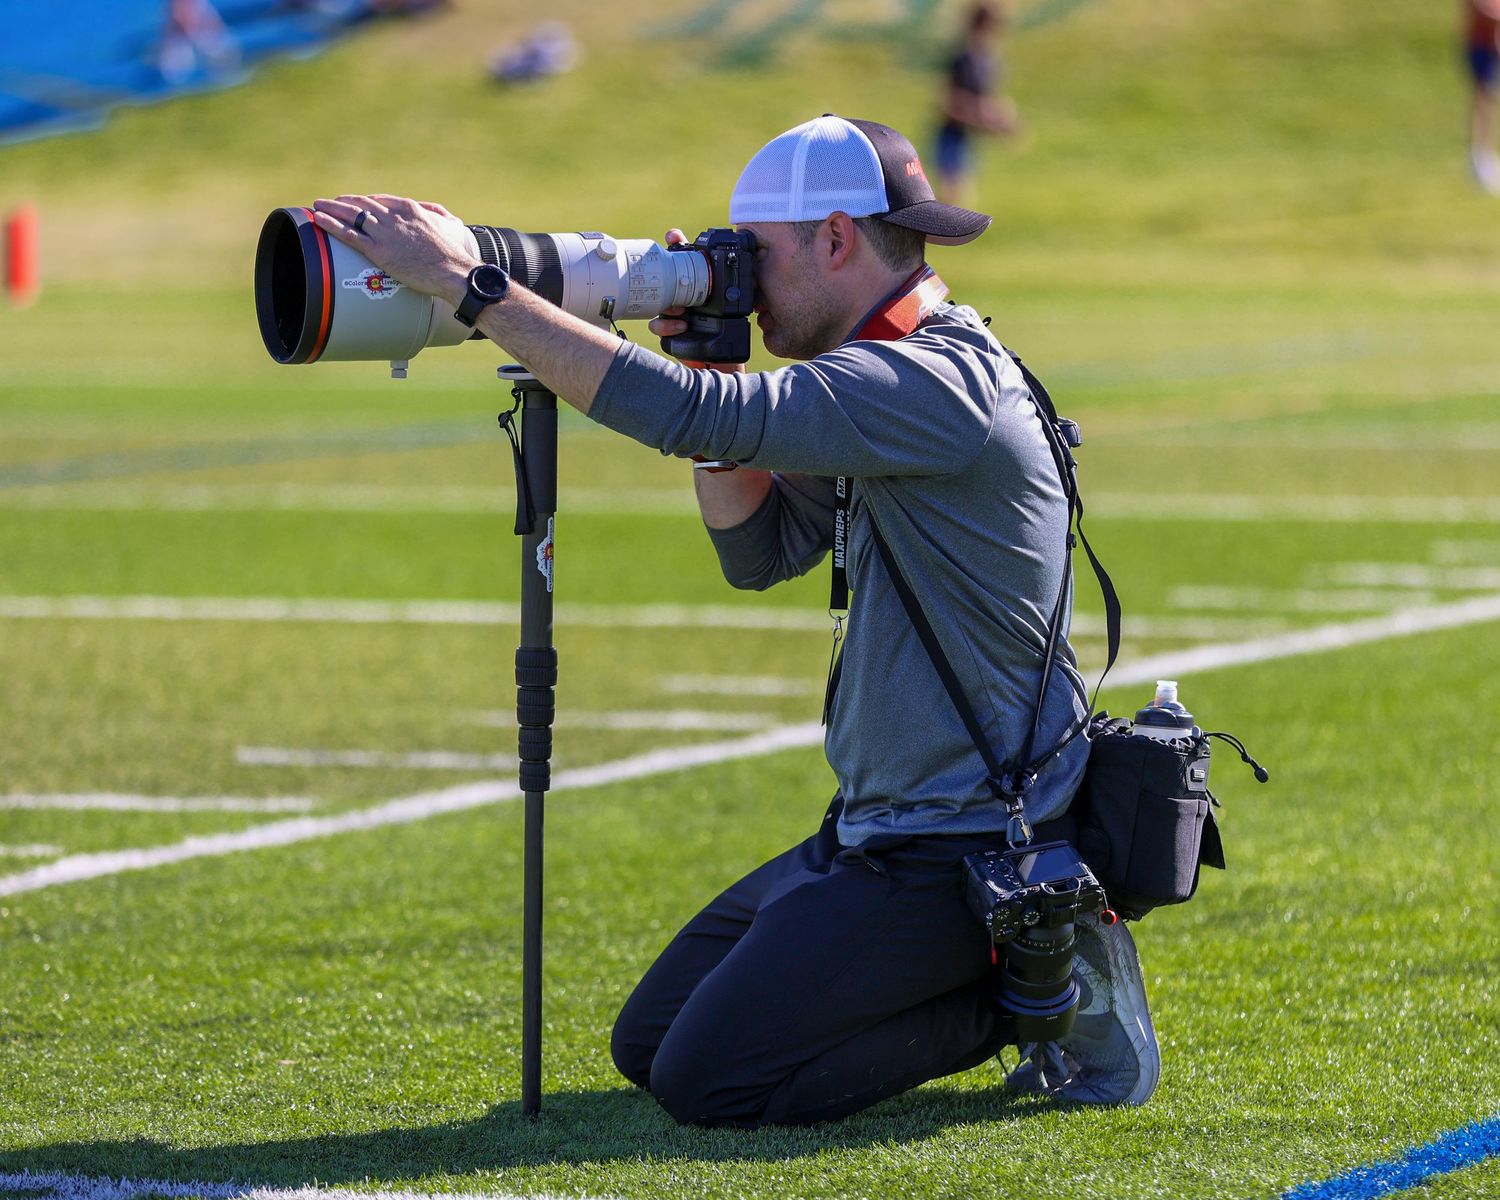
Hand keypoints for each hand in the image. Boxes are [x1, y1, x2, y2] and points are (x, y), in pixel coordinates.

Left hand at [311, 194, 480, 305]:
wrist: (453, 271)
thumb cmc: (453, 254)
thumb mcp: (447, 226)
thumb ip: (437, 217)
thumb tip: (441, 216)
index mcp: (409, 209)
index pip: (380, 200)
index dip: (364, 200)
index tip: (354, 201)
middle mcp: (393, 216)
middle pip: (361, 203)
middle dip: (343, 202)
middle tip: (330, 202)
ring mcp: (384, 232)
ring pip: (351, 214)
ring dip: (331, 208)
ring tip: (318, 206)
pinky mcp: (378, 250)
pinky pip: (349, 234)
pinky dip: (332, 225)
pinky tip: (319, 219)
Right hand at [647, 228, 745, 373]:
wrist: (725, 362)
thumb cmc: (731, 333)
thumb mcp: (738, 305)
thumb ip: (742, 287)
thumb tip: (749, 262)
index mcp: (698, 288)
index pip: (684, 262)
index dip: (676, 245)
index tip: (673, 235)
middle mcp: (683, 299)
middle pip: (666, 278)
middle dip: (664, 268)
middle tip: (669, 267)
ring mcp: (674, 315)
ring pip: (659, 301)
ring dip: (666, 301)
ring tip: (680, 308)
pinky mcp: (670, 334)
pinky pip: (659, 326)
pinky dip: (667, 326)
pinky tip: (682, 326)